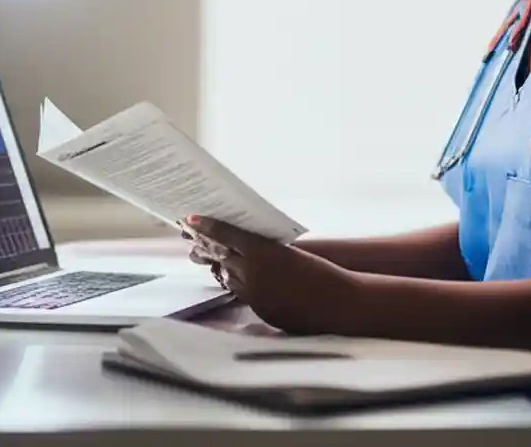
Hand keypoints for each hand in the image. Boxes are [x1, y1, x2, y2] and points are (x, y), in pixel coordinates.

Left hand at [183, 216, 362, 334]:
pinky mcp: (261, 312)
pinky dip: (241, 286)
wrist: (339, 303)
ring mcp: (255, 296)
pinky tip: (243, 280)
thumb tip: (250, 250)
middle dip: (210, 248)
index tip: (191, 219)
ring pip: (229, 279)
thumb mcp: (292, 255)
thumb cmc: (323, 273)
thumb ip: (267, 253)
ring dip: (224, 268)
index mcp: (263, 253)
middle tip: (197, 239)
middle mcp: (253, 274)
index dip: (208, 226)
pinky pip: (244, 295)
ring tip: (216, 258)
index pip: (227, 236)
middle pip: (222, 258)